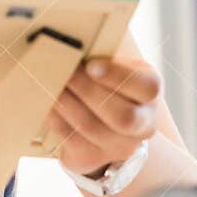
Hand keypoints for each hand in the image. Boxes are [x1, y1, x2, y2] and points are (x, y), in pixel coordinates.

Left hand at [49, 56, 162, 178]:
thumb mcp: (117, 70)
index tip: (92, 65)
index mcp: (149, 95)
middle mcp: (142, 125)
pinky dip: (55, 117)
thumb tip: (74, 40)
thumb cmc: (108, 87)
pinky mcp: (92, 157)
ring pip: (90, 126)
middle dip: (87, 91)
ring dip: (66, 102)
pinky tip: (46, 101)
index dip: (119, 77)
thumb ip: (104, 57)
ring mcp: (119, 146)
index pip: (147, 88)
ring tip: (49, 82)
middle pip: (121, 115)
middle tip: (65, 72)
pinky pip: (70, 138)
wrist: (107, 130)